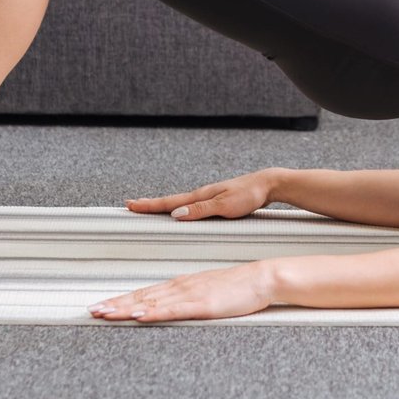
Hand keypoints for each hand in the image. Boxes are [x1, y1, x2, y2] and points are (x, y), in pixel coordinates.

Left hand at [88, 261, 276, 322]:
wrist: (260, 278)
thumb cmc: (237, 287)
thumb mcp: (205, 291)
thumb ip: (186, 298)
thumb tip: (167, 305)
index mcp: (180, 284)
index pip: (143, 293)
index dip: (120, 300)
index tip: (100, 306)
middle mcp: (180, 287)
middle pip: (141, 297)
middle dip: (114, 305)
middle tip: (92, 311)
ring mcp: (190, 295)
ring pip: (151, 303)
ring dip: (126, 308)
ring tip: (105, 313)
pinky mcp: (202, 305)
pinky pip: (173, 310)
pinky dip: (154, 313)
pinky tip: (139, 315)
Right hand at [124, 169, 277, 220]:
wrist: (268, 184)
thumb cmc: (249, 195)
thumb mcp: (225, 206)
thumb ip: (201, 210)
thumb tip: (176, 214)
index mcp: (200, 196)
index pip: (169, 202)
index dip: (149, 205)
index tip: (130, 204)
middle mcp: (202, 195)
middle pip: (171, 201)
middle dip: (150, 205)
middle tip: (131, 206)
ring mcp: (209, 197)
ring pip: (181, 203)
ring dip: (164, 206)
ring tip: (150, 209)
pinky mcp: (217, 201)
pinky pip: (192, 205)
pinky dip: (180, 208)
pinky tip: (180, 212)